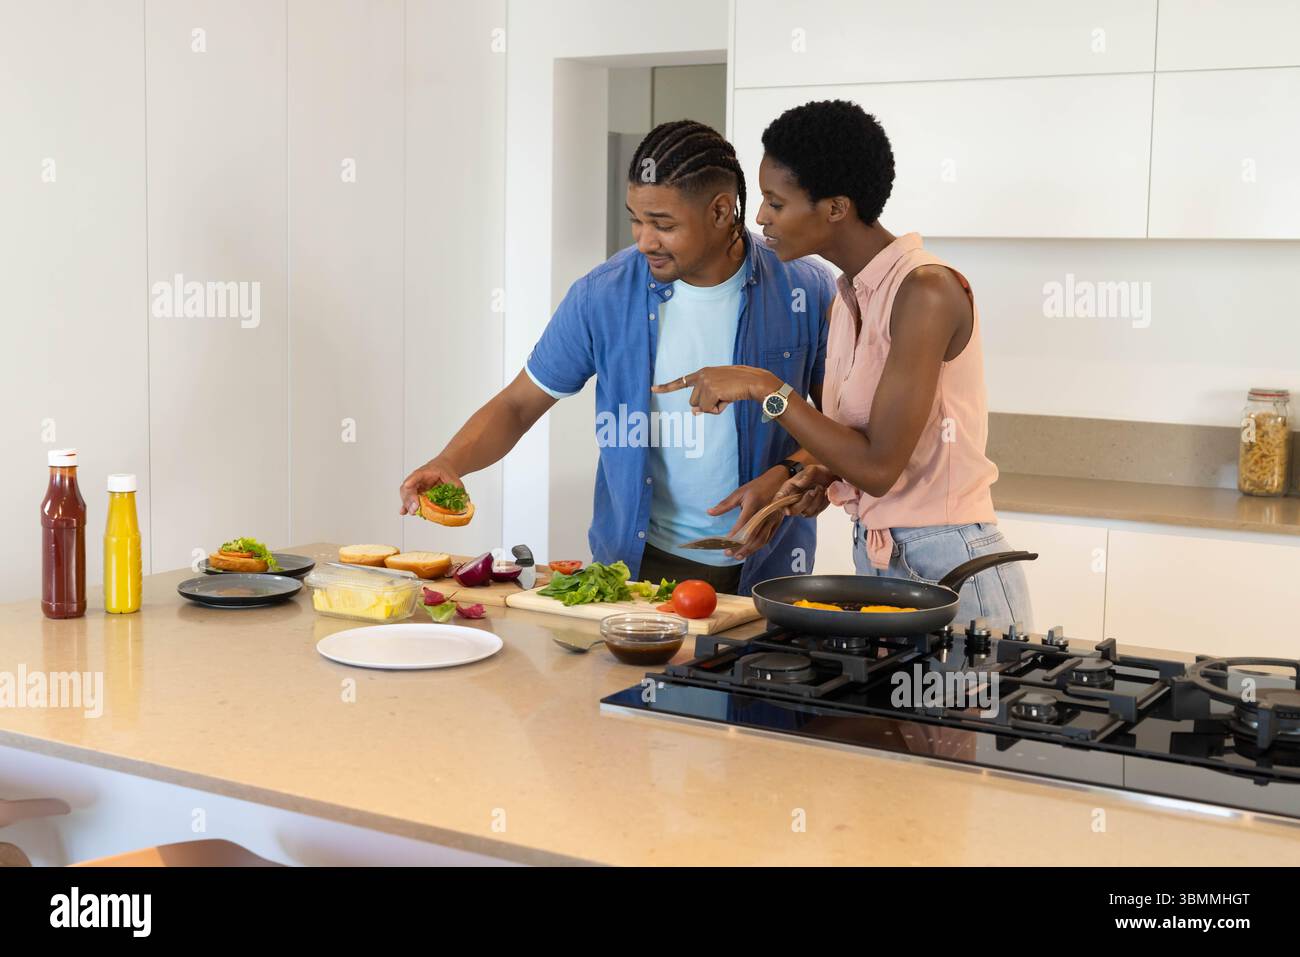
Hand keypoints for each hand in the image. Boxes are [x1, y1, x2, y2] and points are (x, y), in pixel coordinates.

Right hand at [399, 457, 462, 515]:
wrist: (444, 468)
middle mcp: (418, 479)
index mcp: (426, 472)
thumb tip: (466, 502)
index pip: (418, 474)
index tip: (408, 485)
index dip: (412, 480)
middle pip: (409, 487)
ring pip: (406, 494)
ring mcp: (415, 486)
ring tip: (412, 512)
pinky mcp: (416, 493)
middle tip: (415, 508)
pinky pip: (408, 499)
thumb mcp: (454, 478)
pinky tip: (403, 512)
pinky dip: (405, 506)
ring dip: (407, 503)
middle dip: (410, 498)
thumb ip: (458, 489)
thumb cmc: (447, 472)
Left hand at [652, 366, 780, 414]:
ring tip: (727, 396)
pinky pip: (709, 409)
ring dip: (714, 407)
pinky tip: (729, 399)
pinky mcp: (711, 389)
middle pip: (693, 402)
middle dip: (707, 405)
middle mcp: (701, 375)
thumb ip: (705, 399)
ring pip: (700, 407)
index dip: (666, 387)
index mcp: (702, 373)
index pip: (681, 381)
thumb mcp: (720, 392)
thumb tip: (694, 412)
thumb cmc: (739, 387)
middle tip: (724, 396)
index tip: (653, 389)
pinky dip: (719, 409)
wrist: (754, 382)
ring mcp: (705, 382)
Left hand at [707, 467, 787, 559]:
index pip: (744, 523)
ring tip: (738, 556)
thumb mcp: (740, 492)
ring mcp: (772, 519)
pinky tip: (750, 550)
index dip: (735, 534)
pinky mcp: (777, 522)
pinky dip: (759, 546)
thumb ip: (725, 504)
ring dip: (750, 550)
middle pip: (753, 535)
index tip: (725, 542)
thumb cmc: (757, 486)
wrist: (779, 480)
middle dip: (741, 547)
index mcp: (754, 503)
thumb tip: (709, 512)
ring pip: (762, 539)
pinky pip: (768, 537)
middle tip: (729, 554)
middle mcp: (765, 513)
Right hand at [776, 464, 833, 517]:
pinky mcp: (814, 511)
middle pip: (793, 511)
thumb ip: (806, 475)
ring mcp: (803, 508)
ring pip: (807, 512)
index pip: (779, 500)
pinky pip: (817, 511)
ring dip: (816, 500)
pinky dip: (822, 502)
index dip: (780, 506)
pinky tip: (824, 493)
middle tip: (812, 491)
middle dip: (805, 502)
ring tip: (820, 487)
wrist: (829, 477)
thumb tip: (801, 483)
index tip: (786, 510)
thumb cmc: (816, 473)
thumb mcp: (811, 470)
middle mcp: (793, 501)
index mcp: (787, 490)